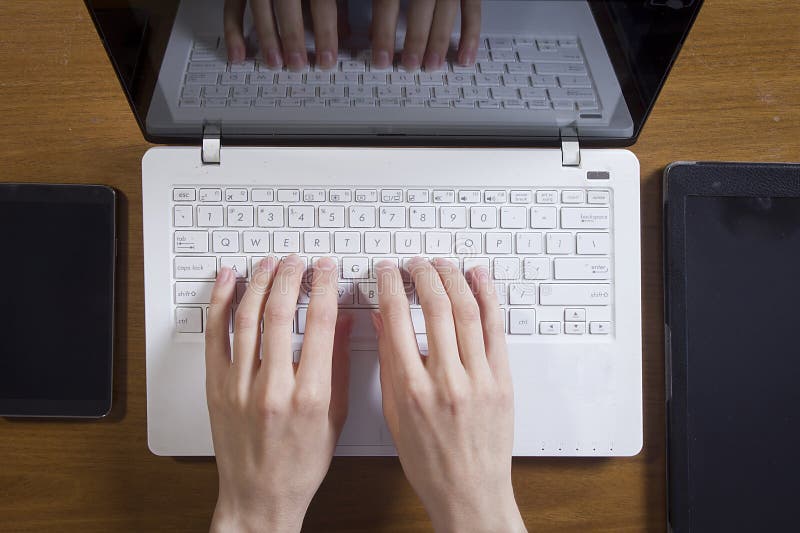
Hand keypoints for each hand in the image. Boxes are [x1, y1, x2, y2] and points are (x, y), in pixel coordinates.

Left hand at [205, 255, 351, 532]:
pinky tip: (229, 283)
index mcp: (309, 394)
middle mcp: (273, 388)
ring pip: (246, 318)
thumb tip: (344, 322)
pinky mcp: (216, 388)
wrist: (260, 496)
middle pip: (279, 313)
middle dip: (290, 277)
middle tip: (297, 261)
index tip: (326, 269)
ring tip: (269, 264)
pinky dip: (221, 304)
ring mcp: (240, 386)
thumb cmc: (300, 464)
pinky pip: (215, 337)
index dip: (324, 286)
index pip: (319, 322)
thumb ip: (339, 364)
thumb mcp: (335, 416)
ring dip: (258, 283)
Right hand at [224, 0, 342, 69]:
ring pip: (259, 5)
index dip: (326, 32)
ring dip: (266, 36)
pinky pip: (232, 7)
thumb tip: (345, 34)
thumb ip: (333, 4)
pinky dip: (232, 32)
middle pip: (287, 3)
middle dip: (292, 35)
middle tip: (297, 64)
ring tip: (274, 63)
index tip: (327, 59)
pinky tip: (238, 56)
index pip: (321, 2)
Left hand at [371, 0, 481, 69]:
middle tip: (410, 65)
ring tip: (432, 65)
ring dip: (440, 40)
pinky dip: (470, 34)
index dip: (384, 32)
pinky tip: (464, 56)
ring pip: (447, 9)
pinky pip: (473, 9)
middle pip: (421, 5)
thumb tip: (365, 32)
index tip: (381, 59)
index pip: (388, 0)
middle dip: (416, 38)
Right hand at [372, 257, 525, 532]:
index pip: (396, 320)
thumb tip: (382, 323)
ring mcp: (478, 379)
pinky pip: (496, 329)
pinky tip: (479, 278)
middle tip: (414, 263)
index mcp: (410, 390)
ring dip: (452, 279)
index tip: (387, 272)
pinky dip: (488, 297)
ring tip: (441, 264)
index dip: (390, 286)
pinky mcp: (502, 381)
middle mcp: (445, 381)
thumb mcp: (393, 416)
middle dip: (422, 275)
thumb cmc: (429, 462)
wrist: (469, 492)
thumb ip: (388, 365)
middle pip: (434, 308)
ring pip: (466, 311)